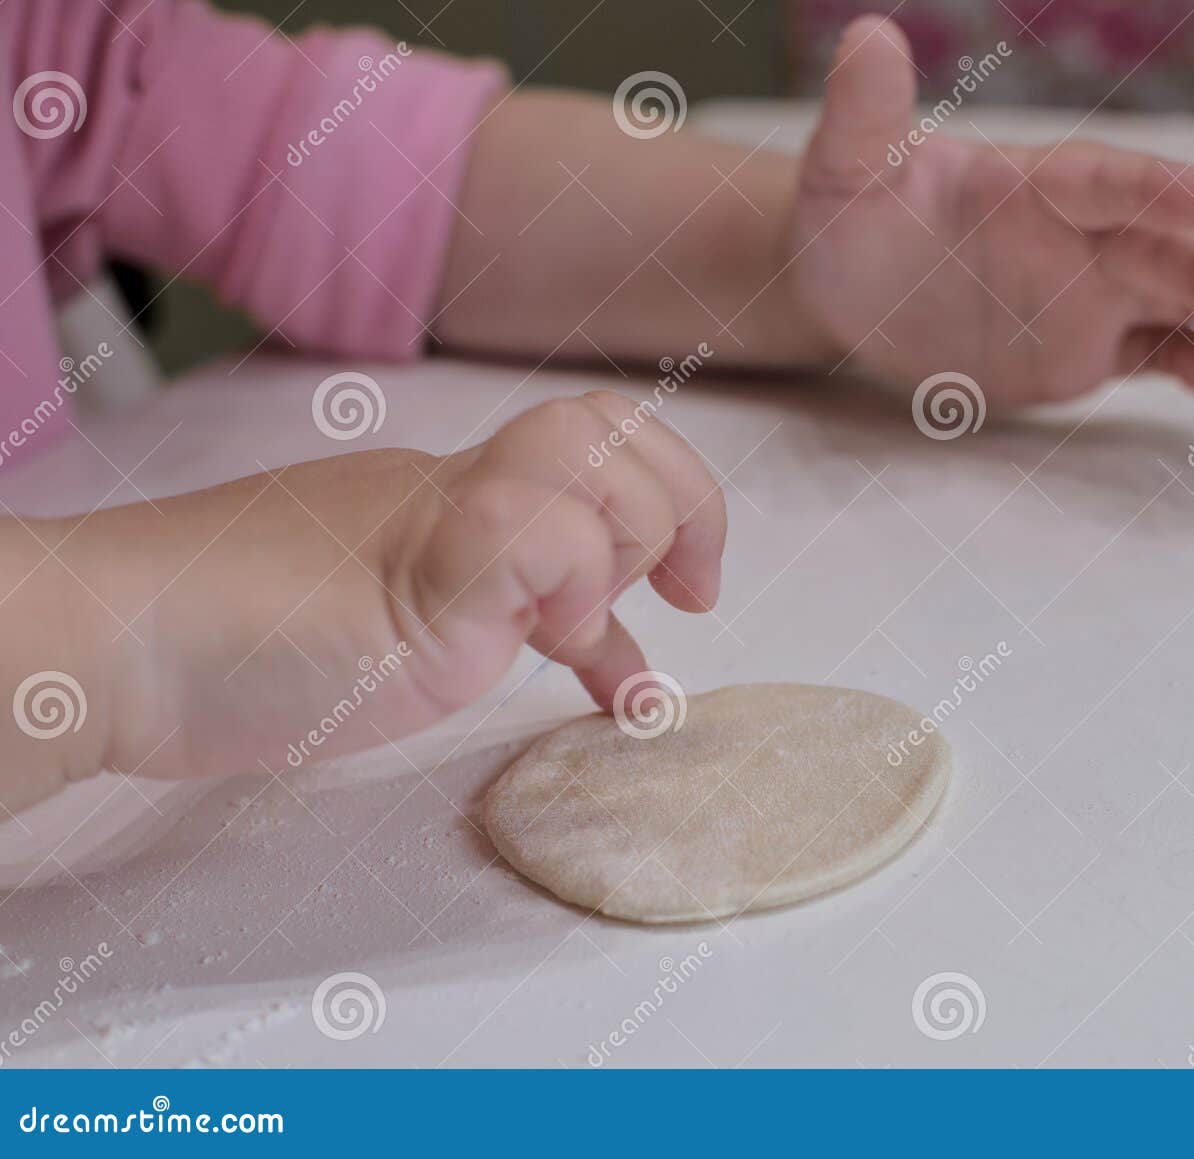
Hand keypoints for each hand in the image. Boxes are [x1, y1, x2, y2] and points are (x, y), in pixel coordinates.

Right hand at [7, 392, 723, 802]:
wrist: (110, 640)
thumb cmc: (232, 644)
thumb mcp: (415, 630)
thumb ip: (515, 623)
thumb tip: (611, 657)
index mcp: (450, 495)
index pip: (589, 444)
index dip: (670, 498)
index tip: (692, 593)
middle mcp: (453, 492)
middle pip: (610, 427)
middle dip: (686, 507)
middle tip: (691, 595)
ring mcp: (433, 524)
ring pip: (587, 458)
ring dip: (623, 545)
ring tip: (577, 630)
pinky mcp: (414, 576)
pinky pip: (531, 531)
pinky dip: (572, 582)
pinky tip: (546, 644)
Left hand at [787, 16, 1193, 404]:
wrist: (849, 287)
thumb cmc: (850, 217)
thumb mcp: (842, 169)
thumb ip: (863, 115)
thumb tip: (868, 35)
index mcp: (1032, 182)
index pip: (1104, 180)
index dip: (1159, 189)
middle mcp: (1075, 233)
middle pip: (1161, 245)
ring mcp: (1086, 291)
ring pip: (1173, 295)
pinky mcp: (1083, 346)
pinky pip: (1147, 350)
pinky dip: (1182, 361)